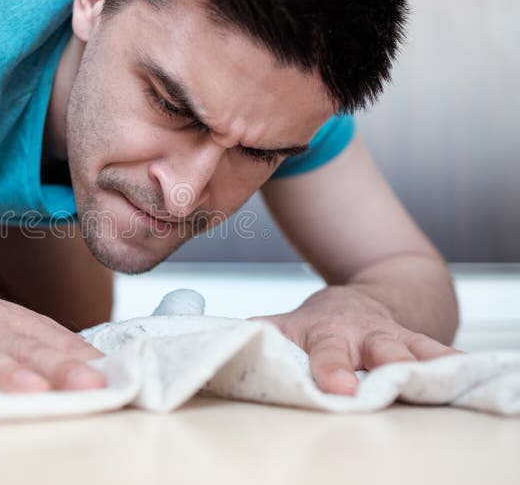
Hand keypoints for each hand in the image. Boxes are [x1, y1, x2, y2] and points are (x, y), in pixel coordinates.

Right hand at [0, 281, 106, 392]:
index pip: (61, 342)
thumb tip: (102, 375)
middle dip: (63, 368)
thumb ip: (51, 349)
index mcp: (21, 324)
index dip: (87, 361)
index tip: (112, 380)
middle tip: (90, 386)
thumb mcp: (12, 330)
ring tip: (33, 391)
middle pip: (32, 349)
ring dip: (10, 373)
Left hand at [249, 286, 460, 394]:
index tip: (335, 387)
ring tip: (437, 380)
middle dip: (373, 367)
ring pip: (408, 348)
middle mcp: (357, 334)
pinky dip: (451, 362)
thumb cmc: (317, 324)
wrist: (362, 300)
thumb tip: (218, 343)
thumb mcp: (285, 324)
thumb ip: (258, 335)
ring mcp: (388, 336)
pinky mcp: (414, 341)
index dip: (328, 368)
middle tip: (368, 385)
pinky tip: (468, 373)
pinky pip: (436, 350)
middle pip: (368, 349)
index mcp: (321, 332)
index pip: (322, 352)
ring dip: (422, 365)